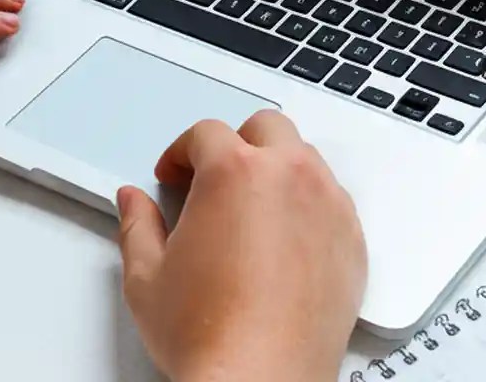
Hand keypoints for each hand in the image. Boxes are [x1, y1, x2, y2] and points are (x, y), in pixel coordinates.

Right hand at [117, 111, 366, 381]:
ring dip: (276, 170)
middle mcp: (289, 178)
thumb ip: (138, 225)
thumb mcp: (146, 277)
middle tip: (213, 179)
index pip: (206, 133)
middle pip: (266, 128)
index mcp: (235, 172)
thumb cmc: (210, 336)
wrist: (261, 381)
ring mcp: (328, 206)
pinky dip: (308, 206)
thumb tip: (133, 203)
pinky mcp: (352, 239)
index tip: (174, 174)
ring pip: (305, 159)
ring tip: (249, 210)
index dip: (181, 152)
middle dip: (236, 144)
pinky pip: (332, 200)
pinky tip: (283, 239)